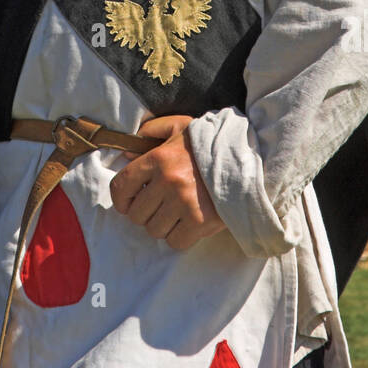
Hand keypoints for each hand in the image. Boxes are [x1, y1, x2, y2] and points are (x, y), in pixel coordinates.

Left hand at [109, 114, 226, 251]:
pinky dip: (178, 236)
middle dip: (144, 212)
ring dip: (161, 225)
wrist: (246, 158)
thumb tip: (125, 154)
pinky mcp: (200, 222)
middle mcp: (168, 181)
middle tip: (157, 206)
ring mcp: (184, 203)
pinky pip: (174, 242)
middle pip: (136, 214)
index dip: (120, 200)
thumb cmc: (209, 143)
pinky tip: (187, 223)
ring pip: (153, 230)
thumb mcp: (179, 126)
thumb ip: (151, 131)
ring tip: (175, 213)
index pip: (121, 187)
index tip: (127, 203)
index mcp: (158, 158)